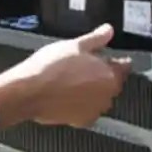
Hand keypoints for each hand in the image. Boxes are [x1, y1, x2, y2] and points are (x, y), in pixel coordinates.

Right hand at [0, 24, 132, 128]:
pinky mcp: (80, 121)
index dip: (116, 60)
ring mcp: (94, 110)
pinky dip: (80, 104)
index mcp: (109, 75)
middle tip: (83, 67)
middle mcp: (106, 96)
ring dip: (91, 90)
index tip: (112, 57)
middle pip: (111, 83)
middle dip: (101, 75)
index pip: (124, 67)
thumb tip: (109, 30)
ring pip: (99, 97)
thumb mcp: (74, 45)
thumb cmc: (49, 68)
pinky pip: (86, 110)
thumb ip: (96, 38)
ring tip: (71, 80)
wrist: (28, 92)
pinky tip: (67, 94)